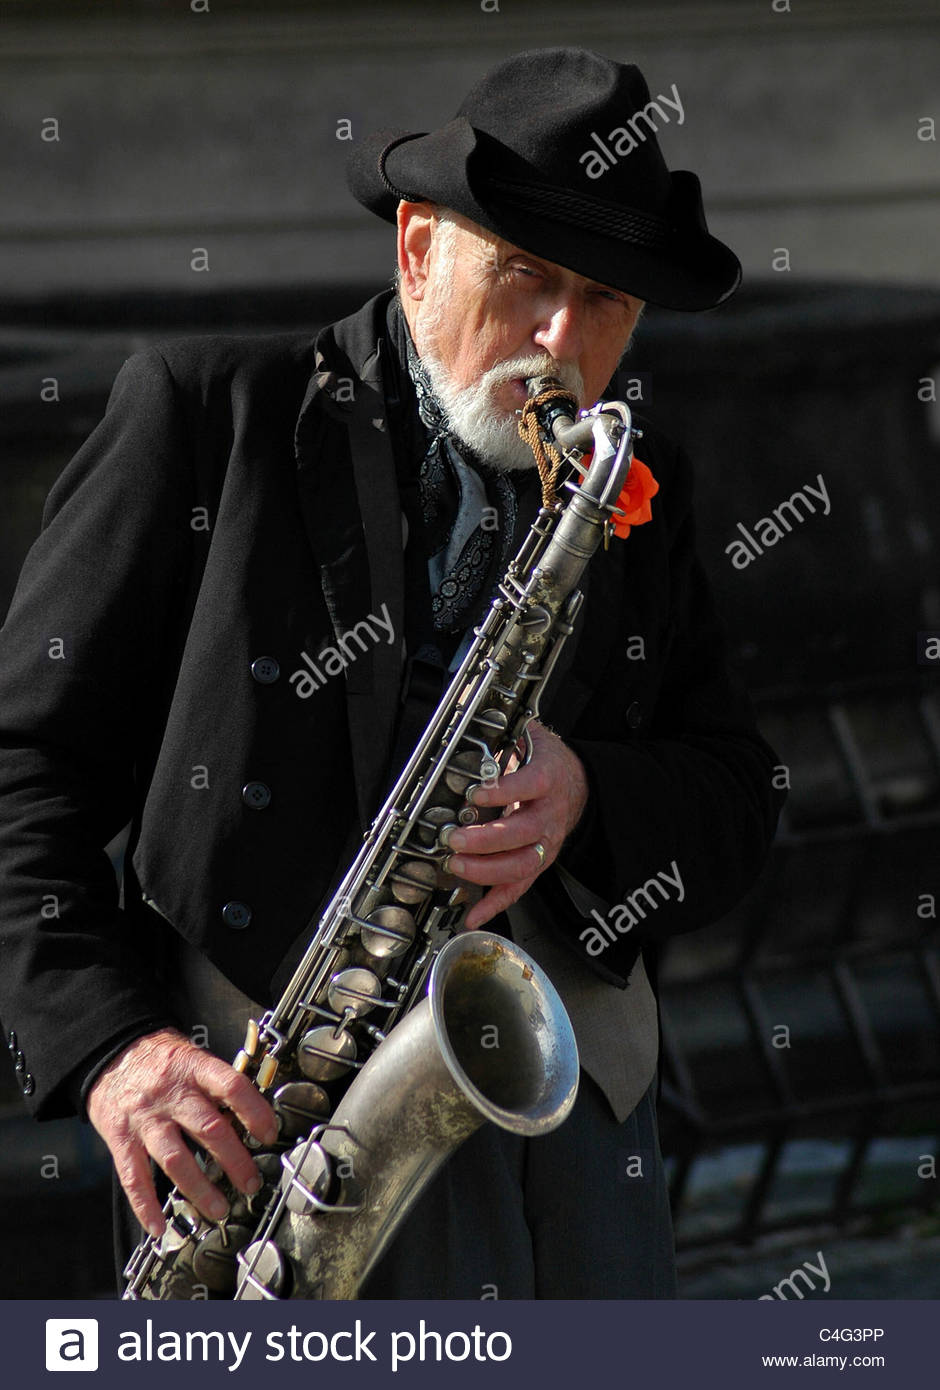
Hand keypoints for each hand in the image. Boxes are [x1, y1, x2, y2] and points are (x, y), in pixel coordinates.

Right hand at [86, 1027, 278, 1238]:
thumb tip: (251, 1113)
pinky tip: (159, 1225)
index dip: (254, 1112)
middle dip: (234, 1161)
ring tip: (219, 1209)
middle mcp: (171, 1094)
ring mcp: (145, 1119)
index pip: (231, 1087)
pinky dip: (146, 1205)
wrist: (109, 1051)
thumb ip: (217, 1083)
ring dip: (200, 1188)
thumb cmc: (159, 1057)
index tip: (268, 1134)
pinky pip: (134, 1177)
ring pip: (175, 1158)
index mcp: (194, 1068)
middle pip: (208, 1129)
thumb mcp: (193, 1056)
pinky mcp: (122, 1139)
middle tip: (251, 1183)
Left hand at [444, 720, 588, 929]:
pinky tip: (473, 913)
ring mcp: (546, 842)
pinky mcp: (539, 862)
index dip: (504, 790)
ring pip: (521, 864)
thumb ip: (507, 735)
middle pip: (522, 833)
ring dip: (486, 870)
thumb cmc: (546, 764)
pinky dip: (495, 903)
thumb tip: (475, 718)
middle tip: (455, 839)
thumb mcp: (532, 741)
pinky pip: (518, 887)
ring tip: (456, 866)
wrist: (577, 785)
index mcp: (548, 779)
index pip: (529, 785)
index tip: (477, 791)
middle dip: (486, 840)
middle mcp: (549, 815)